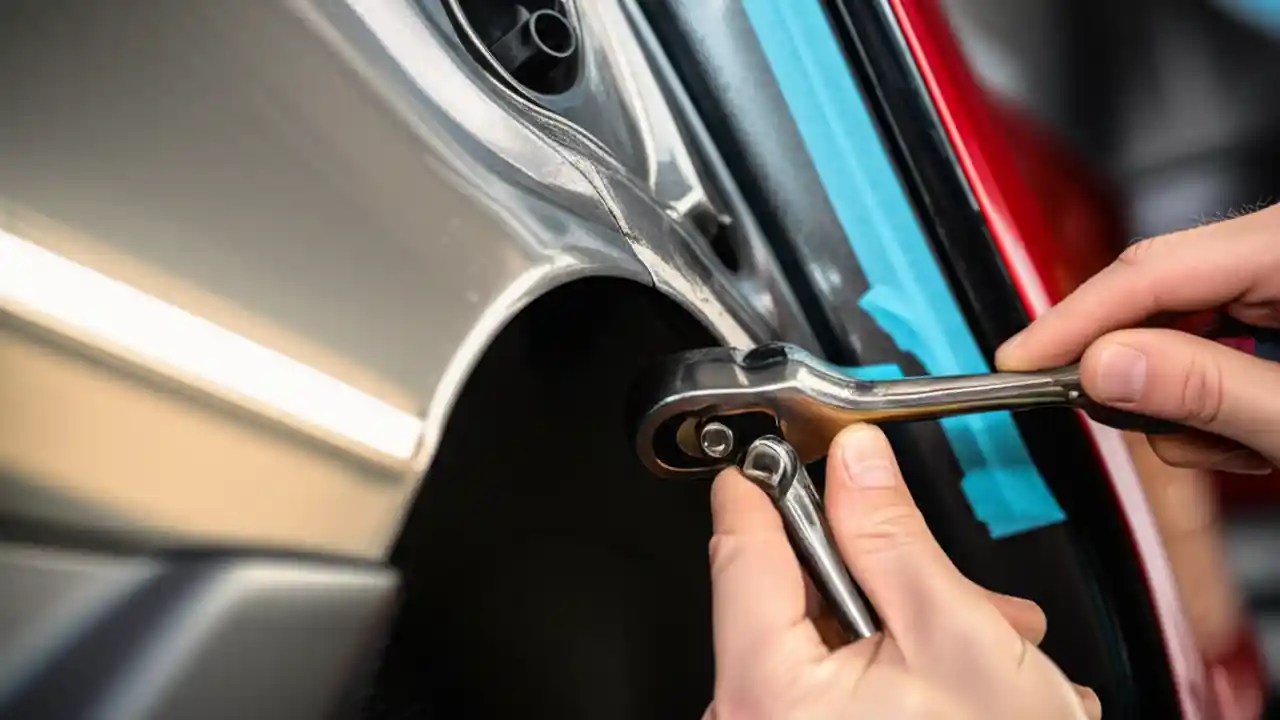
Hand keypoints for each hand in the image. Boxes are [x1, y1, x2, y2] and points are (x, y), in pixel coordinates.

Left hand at [706, 425, 1097, 718]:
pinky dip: (898, 668)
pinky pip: (834, 682)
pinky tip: (962, 682)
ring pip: (828, 638)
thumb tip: (855, 462)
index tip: (776, 447)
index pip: (739, 547)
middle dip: (884, 574)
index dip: (762, 483)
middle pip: (796, 595)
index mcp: (767, 689)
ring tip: (989, 648)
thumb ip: (892, 536)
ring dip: (909, 623)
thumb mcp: (955, 638)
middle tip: (955, 586)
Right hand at [996, 203, 1279, 471]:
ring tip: (1236, 447)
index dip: (1074, 320)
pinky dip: (1215, 400)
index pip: (1154, 269)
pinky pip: (1217, 342)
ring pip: (1183, 326)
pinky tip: (1248, 436)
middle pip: (1162, 294)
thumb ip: (1207, 387)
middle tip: (1111, 416)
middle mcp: (1279, 250)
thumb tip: (1102, 366)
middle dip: (1139, 371)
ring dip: (1188, 402)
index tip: (1019, 362)